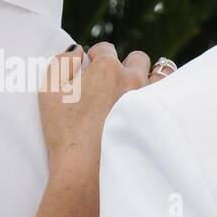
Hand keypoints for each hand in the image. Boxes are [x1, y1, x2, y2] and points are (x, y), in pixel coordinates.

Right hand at [39, 42, 154, 183]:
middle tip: (110, 82)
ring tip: (136, 90)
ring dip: (148, 77)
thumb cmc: (64, 130)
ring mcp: (147, 99)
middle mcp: (132, 78)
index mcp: (107, 67)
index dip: (94, 56)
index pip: (105, 48)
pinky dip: (160, 98)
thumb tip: (78, 50)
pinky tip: (148, 106)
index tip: (89, 67)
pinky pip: (168, 99)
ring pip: (160, 75)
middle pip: (137, 58)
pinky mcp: (156, 119)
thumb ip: (61, 63)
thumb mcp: (49, 90)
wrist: (85, 168)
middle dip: (124, 64)